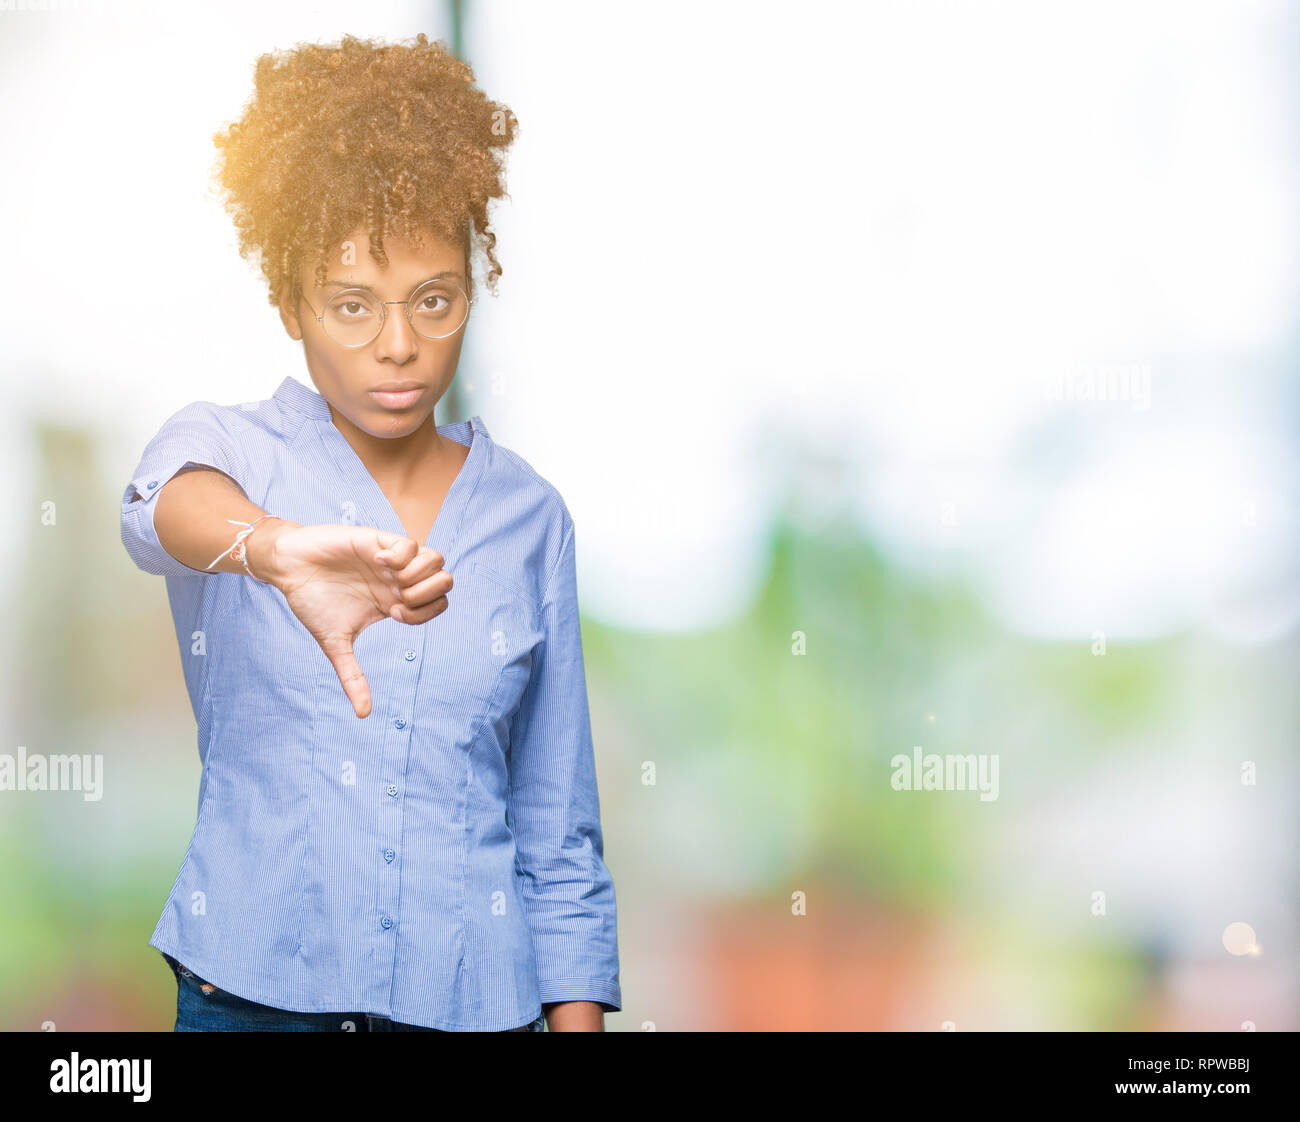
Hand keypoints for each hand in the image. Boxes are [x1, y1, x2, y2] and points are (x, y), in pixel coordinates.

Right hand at [247, 521, 452, 718]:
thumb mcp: (334, 643)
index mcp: (395, 601)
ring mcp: (392, 559)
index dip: (424, 614)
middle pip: (445, 582)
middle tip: (399, 598)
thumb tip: (363, 715)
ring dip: (419, 574)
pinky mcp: (379, 540)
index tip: (394, 614)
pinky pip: (411, 543)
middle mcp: (399, 580)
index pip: (437, 605)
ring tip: (391, 579)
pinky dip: (401, 555)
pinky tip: (378, 562)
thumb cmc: (311, 601)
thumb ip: (352, 676)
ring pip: (437, 559)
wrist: (288, 568)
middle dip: (428, 594)